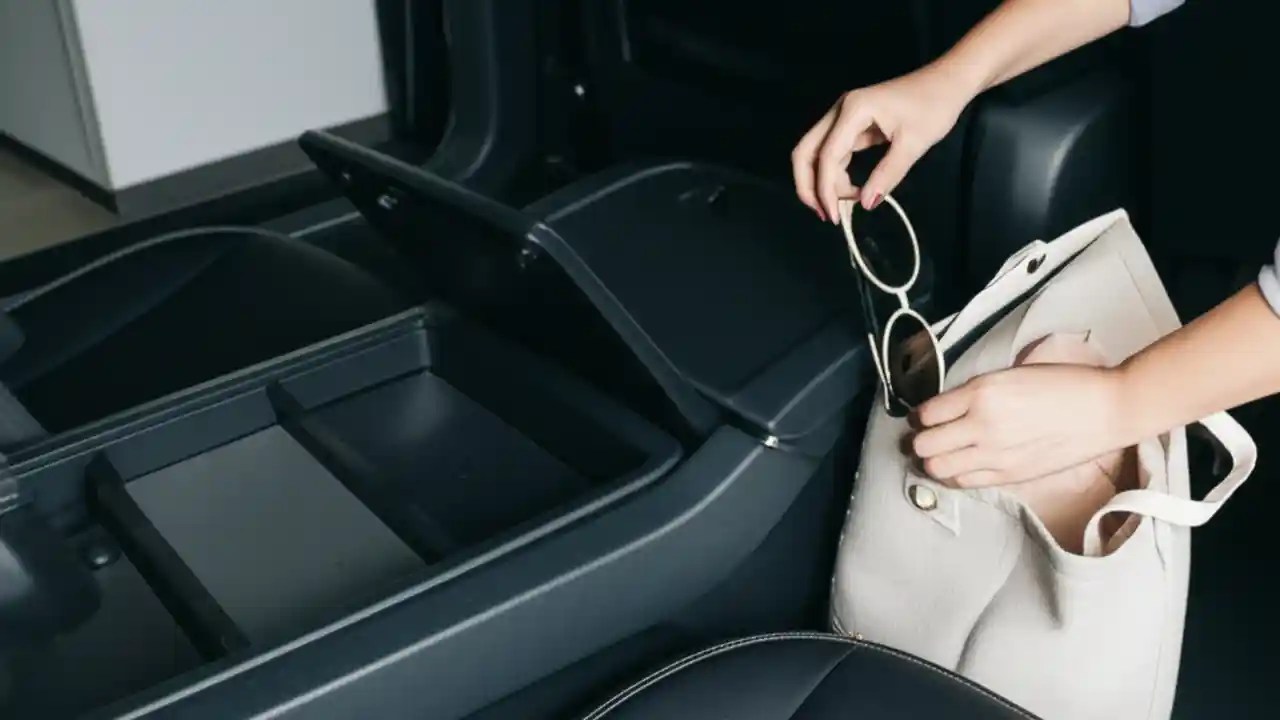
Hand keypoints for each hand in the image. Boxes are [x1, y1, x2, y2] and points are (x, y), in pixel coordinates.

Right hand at [791, 64, 971, 223]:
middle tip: (824, 213)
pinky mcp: (852, 124)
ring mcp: (844, 116)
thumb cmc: (934, 106)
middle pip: (806, 152)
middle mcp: (841, 111)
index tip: (835, 217)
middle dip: (808, 185)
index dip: (826, 189)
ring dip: (821, 181)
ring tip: (838, 206)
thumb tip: (866, 204)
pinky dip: (834, 173)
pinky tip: (846, 191)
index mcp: (854, 111)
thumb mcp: (914, 144)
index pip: (827, 156)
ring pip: (816, 153)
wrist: (948, 82)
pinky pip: (832, 152)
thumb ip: (888, 174)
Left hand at [910, 364, 1135, 487]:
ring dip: (933, 460)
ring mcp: (995, 454)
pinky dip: (955, 474)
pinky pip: (964, 481)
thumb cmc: (1063, 385)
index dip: (920, 416)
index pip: (926, 414)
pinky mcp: (1009, 475)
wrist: (1105, 409)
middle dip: (919, 441)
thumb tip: (945, 407)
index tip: (925, 415)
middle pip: (923, 445)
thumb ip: (974, 393)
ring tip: (943, 452)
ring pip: (937, 468)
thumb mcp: (1010, 375)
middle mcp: (982, 424)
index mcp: (982, 392)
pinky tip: (963, 464)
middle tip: (928, 436)